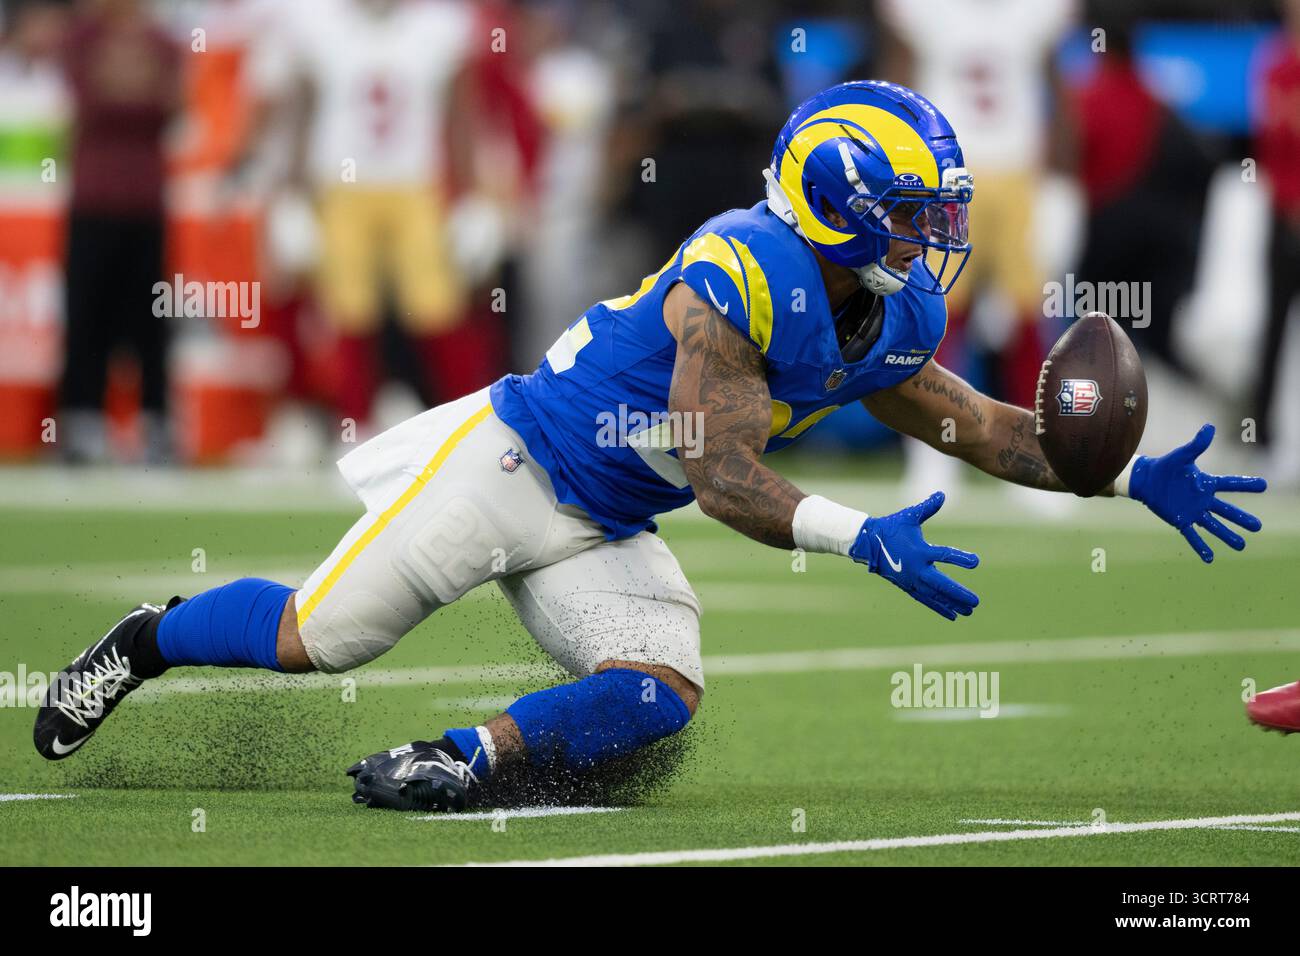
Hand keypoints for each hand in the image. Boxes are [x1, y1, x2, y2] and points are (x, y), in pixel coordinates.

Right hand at [849, 491, 979, 619]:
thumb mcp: (910, 516)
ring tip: (969, 612)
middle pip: (941, 585)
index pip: (944, 555)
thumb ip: (928, 507)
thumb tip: (942, 494)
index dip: (960, 558)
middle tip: (975, 602)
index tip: (976, 562)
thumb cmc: (891, 527)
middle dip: (958, 594)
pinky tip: (952, 615)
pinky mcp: (908, 586)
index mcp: (919, 551)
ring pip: (935, 596)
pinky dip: (939, 607)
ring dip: (952, 604)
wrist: (867, 543)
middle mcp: (917, 569)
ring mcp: (912, 580)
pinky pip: (926, 599)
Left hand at [1129, 424, 1266, 562]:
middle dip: (1241, 519)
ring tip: (1242, 546)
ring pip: (1214, 526)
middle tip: (1258, 527)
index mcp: (1206, 484)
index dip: (1246, 484)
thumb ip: (1196, 444)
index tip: (1264, 485)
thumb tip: (1210, 427)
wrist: (1146, 480)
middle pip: (1227, 511)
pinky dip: (1200, 546)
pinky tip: (1210, 558)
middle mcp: (1203, 500)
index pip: (1230, 484)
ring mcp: (1193, 512)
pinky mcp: (1180, 520)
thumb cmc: (1165, 466)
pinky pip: (1193, 535)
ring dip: (1227, 535)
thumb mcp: (1182, 455)